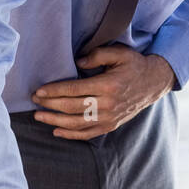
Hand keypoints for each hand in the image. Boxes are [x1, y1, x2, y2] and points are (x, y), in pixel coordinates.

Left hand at [32, 47, 174, 139]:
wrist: (154, 83)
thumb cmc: (134, 66)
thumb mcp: (120, 53)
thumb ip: (98, 54)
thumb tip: (77, 62)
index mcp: (108, 85)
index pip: (74, 90)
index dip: (54, 91)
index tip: (38, 91)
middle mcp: (108, 104)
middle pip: (71, 107)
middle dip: (49, 104)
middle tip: (34, 100)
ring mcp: (110, 117)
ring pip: (76, 123)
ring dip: (55, 121)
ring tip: (39, 116)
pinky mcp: (111, 125)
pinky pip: (88, 133)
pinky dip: (71, 135)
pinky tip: (56, 131)